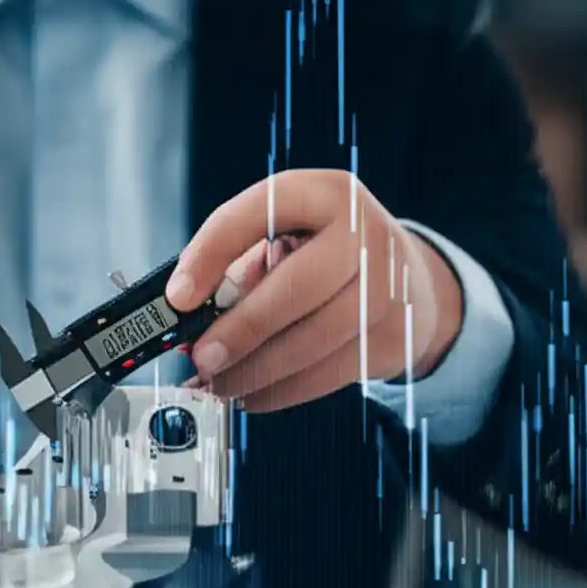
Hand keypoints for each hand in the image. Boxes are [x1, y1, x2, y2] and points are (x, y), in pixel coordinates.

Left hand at [164, 169, 463, 411]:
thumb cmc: (324, 253)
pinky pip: (331, 373)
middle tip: (202, 357)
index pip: (258, 213)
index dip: (211, 255)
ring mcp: (387, 285)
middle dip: (241, 330)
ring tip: (220, 383)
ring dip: (257, 371)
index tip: (178, 297)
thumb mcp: (281, 236)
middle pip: (296, 287)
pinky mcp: (394, 334)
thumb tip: (187, 319)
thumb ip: (234, 268)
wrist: (408, 276)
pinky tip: (251, 394)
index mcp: (320, 193)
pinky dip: (282, 391)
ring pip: (315, 339)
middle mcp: (361, 232)